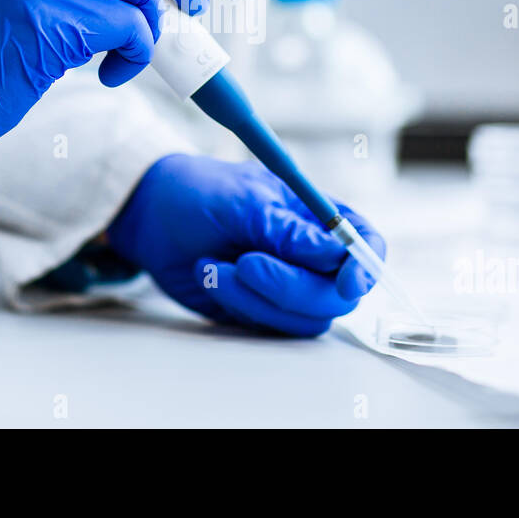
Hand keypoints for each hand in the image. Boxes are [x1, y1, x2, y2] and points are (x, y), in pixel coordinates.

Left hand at [108, 154, 384, 336]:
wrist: (151, 216)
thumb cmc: (200, 193)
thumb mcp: (244, 201)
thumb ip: (290, 230)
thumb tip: (337, 253)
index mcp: (317, 216)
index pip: (365, 242)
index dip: (366, 265)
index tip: (347, 282)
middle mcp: (310, 254)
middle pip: (337, 293)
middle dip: (292, 285)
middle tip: (248, 264)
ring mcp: (286, 286)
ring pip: (303, 317)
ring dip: (257, 297)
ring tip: (216, 264)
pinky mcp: (259, 309)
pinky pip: (266, 325)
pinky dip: (236, 303)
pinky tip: (208, 273)